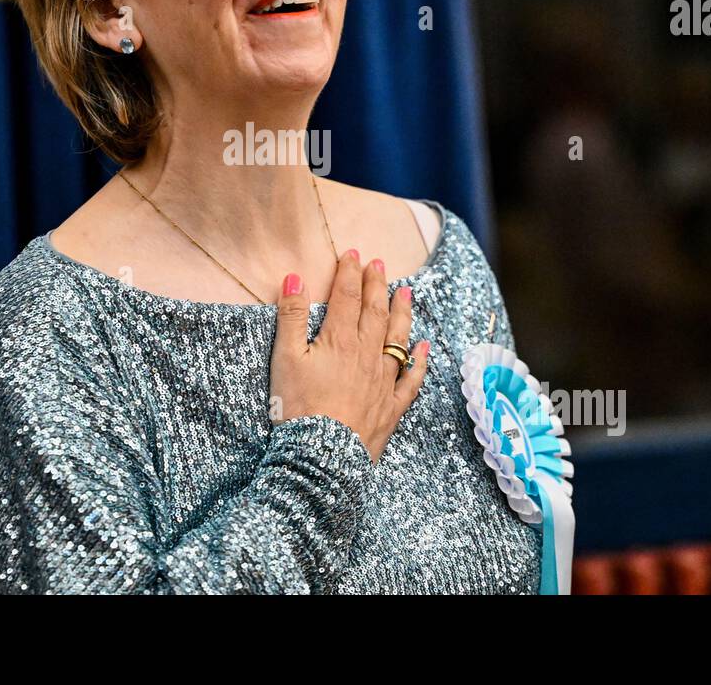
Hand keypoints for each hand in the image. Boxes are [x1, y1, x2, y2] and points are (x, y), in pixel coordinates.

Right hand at [269, 250, 429, 462]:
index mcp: (340, 340)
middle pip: (375, 312)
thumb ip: (290, 316)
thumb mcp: (285, 358)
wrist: (321, 456)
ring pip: (398, 338)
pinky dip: (420, 361)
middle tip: (380, 264)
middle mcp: (367, 354)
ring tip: (406, 292)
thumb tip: (294, 278)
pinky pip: (411, 379)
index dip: (350, 273)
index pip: (347, 297)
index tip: (353, 254)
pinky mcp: (391, 406)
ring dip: (402, 312)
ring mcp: (383, 380)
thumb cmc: (298, 408)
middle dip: (376, 285)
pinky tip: (425, 348)